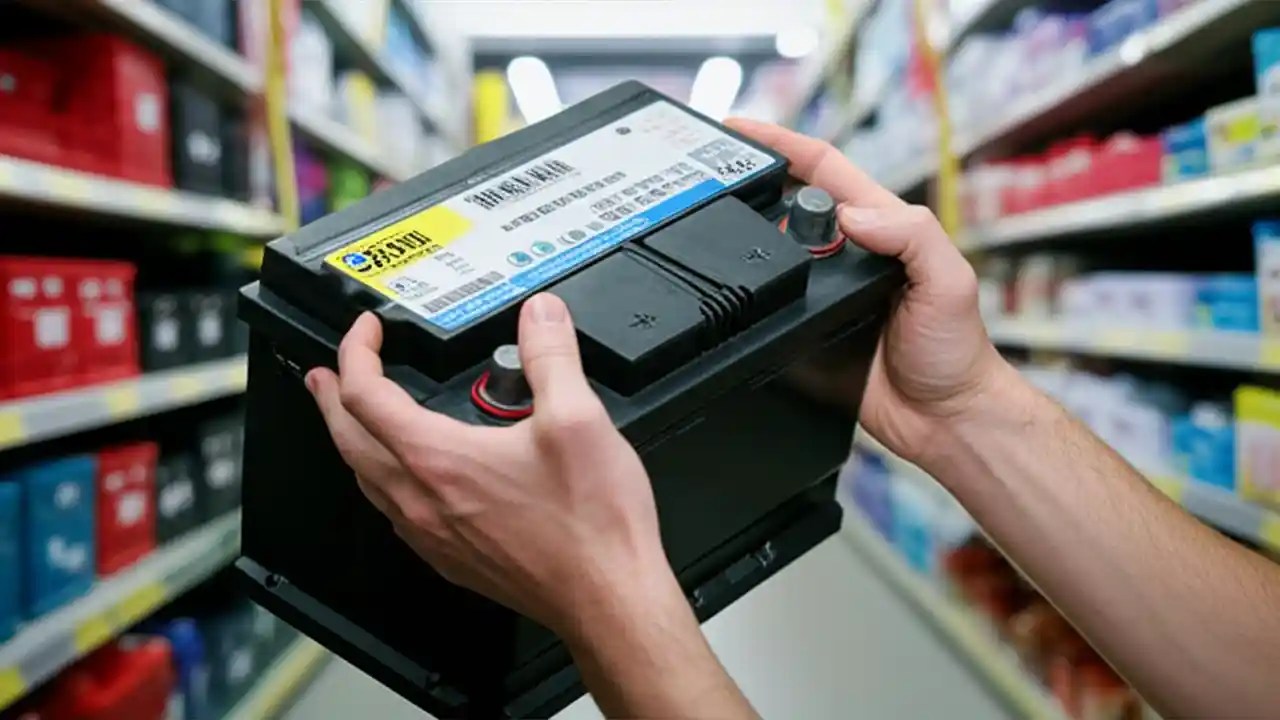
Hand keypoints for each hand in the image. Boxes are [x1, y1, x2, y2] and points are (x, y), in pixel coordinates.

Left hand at [304, 294, 679, 638]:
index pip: (366, 396)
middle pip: (349, 442)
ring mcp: (433, 536)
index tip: (367, 331)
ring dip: (353, 443)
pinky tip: (409, 479)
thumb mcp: (578, 418)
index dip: (356, 352)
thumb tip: (540, 314)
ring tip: (354, 422)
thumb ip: (551, 355)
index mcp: (439, 459)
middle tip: (323, 375)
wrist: (608, 597)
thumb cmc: (591, 524)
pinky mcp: (453, 560)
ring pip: (367, 482)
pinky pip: (396, 515)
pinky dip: (384, 482)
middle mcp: (423, 500)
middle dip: (330, 400)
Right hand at [728, 119, 1009, 465]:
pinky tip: (725, 288)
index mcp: (881, 228)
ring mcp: (824, 294)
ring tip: (703, 225)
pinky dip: (747, 293)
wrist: (943, 420)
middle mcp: (847, 255)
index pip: (823, 170)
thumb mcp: (949, 281)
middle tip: (708, 179)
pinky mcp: (807, 331)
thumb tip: (852, 216)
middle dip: (750, 185)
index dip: (782, 144)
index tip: (739, 130)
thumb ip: (912, 237)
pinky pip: (769, 306)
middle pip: (788, 206)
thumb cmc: (956, 351)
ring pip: (772, 254)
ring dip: (742, 239)